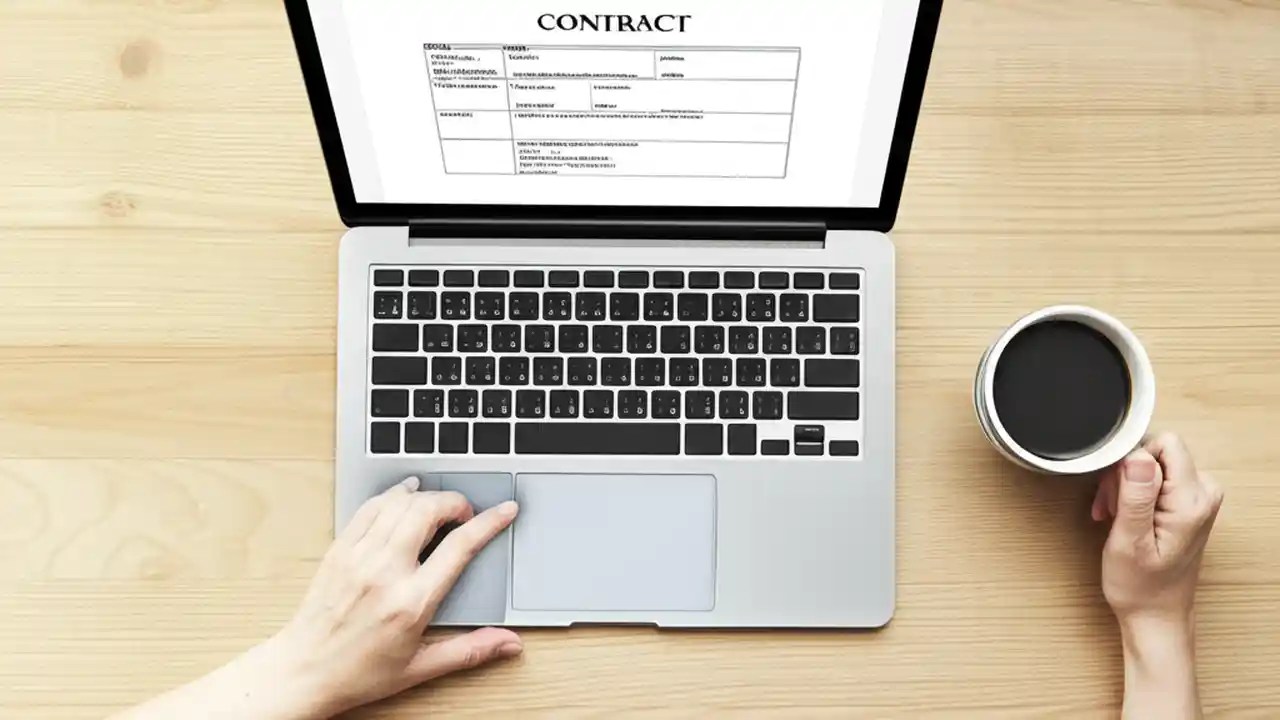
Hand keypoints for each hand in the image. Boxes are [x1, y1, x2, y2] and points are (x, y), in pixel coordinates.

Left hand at [268, 477, 520, 716]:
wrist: (302, 671)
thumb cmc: (358, 673)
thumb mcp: (421, 667)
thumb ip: (470, 650)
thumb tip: (508, 644)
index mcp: (412, 603)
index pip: (460, 547)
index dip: (489, 522)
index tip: (505, 511)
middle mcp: (385, 573)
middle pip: (428, 511)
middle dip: (455, 502)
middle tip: (464, 514)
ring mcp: (359, 557)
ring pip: (399, 503)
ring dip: (425, 496)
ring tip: (437, 505)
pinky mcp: (339, 550)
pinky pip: (369, 508)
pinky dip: (391, 496)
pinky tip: (402, 497)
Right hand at [1091, 433, 1222, 719]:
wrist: (1155, 614)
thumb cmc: (1141, 586)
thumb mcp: (1129, 541)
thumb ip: (1136, 496)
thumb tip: (1138, 456)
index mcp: (1191, 501)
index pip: (1165, 444)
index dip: (1131, 460)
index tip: (1116, 490)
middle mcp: (1203, 494)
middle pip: (1158, 452)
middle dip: (1125, 473)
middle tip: (1111, 507)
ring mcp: (1197, 498)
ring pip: (1153, 463)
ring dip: (1125, 485)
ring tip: (1115, 516)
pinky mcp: (1188, 503)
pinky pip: (1156, 478)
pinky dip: (1133, 492)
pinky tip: (1121, 515)